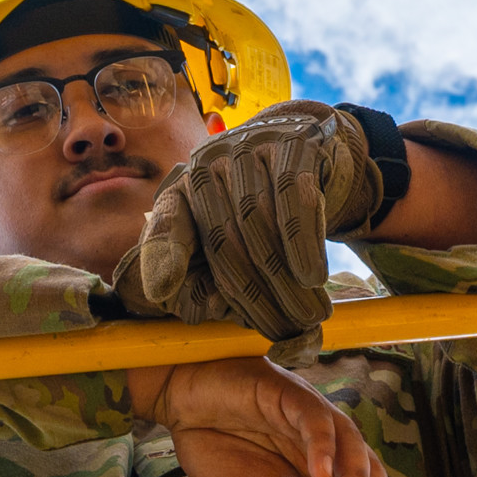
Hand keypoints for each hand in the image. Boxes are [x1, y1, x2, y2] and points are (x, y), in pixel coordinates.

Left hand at [113, 102, 378, 340]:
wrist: (303, 143)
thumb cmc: (257, 206)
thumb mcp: (226, 234)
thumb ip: (211, 274)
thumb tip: (197, 315)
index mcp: (181, 192)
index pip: (165, 224)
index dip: (162, 256)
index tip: (162, 292)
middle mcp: (206, 165)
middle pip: (224, 240)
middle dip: (253, 295)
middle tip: (280, 332)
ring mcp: (247, 149)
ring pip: (259, 223)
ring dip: (285, 280)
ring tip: (308, 315)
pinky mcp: (291, 143)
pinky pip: (294, 199)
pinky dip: (303, 243)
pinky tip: (314, 277)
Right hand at [124, 357, 402, 476]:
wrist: (177, 398)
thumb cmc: (212, 438)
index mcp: (318, 464)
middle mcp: (322, 439)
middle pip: (367, 471)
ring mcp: (308, 414)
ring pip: (349, 443)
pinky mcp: (287, 393)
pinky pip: (313, 418)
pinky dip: (321, 444)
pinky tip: (320, 474)